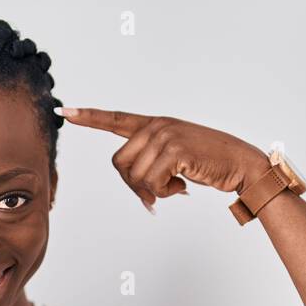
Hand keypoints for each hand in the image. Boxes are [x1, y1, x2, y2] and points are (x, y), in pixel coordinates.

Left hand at [58, 107, 269, 211]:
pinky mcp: (174, 149)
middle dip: (135, 185)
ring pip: (135, 177)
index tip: (65, 112)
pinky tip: (183, 185)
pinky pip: (151, 183)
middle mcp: (157, 125)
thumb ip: (150, 165)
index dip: (89, 117)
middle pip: (119, 164)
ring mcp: (165, 135)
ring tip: (176, 184)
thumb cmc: (208, 163)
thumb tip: (141, 194)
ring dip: (154, 191)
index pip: (116, 119)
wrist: (240, 163)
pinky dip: (165, 193)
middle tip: (158, 192)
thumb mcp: (174, 159)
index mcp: (154, 124)